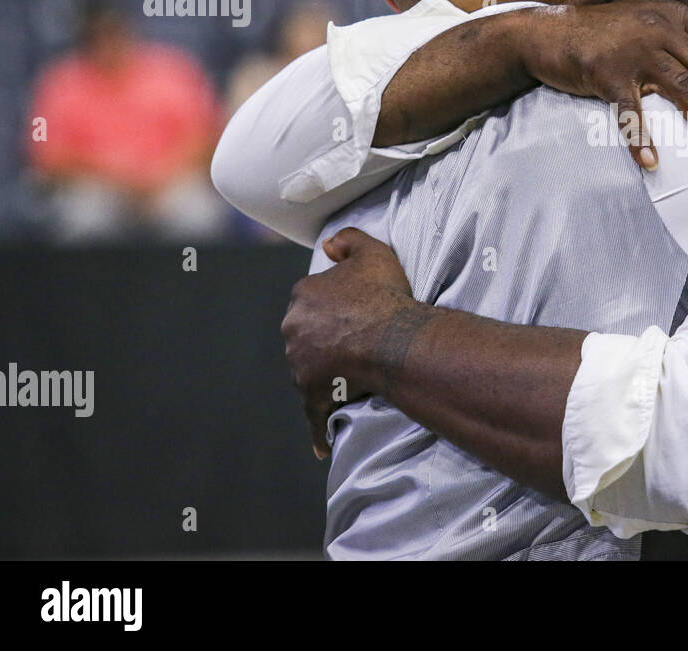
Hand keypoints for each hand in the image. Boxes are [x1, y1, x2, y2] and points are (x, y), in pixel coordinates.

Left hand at [281, 228, 421, 457]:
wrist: (394, 338)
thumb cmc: (385, 296)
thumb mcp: (373, 251)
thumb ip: (348, 241)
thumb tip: (327, 246)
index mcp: (303, 296)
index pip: (313, 301)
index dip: (337, 308)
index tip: (358, 314)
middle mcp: (293, 329)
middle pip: (307, 336)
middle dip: (326, 341)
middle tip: (359, 344)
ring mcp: (300, 364)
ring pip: (309, 371)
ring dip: (325, 376)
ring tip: (355, 378)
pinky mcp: (312, 395)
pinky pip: (314, 415)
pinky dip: (318, 431)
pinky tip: (321, 446)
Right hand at [518, 2, 687, 168]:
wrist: (548, 33)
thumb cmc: (604, 35)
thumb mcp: (648, 23)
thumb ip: (680, 39)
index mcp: (675, 16)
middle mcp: (660, 29)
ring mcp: (634, 51)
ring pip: (685, 89)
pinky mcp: (607, 73)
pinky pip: (631, 112)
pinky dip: (641, 139)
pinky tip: (651, 161)